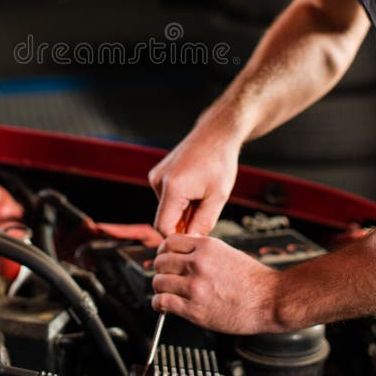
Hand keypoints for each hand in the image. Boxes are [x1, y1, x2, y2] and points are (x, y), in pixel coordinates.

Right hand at [148, 108, 240, 235]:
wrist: (215, 134)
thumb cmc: (219, 162)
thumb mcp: (218, 197)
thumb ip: (203, 224)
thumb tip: (191, 241)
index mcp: (173, 188)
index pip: (164, 228)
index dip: (179, 237)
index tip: (196, 237)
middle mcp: (158, 181)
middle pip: (164, 219)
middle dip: (182, 223)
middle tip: (205, 214)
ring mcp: (156, 176)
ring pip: (165, 209)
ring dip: (181, 212)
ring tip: (202, 198)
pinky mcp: (157, 173)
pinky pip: (165, 198)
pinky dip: (179, 201)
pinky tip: (195, 191)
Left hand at [152, 234, 279, 334]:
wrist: (271, 300)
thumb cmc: (254, 280)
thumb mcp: (227, 252)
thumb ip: (203, 252)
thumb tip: (183, 255)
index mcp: (206, 247)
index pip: (168, 242)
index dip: (163, 251)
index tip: (164, 259)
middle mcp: (198, 263)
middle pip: (160, 261)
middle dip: (160, 270)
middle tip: (164, 277)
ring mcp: (195, 286)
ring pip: (158, 282)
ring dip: (159, 288)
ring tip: (165, 293)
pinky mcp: (195, 309)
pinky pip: (163, 302)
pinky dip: (159, 305)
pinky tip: (164, 307)